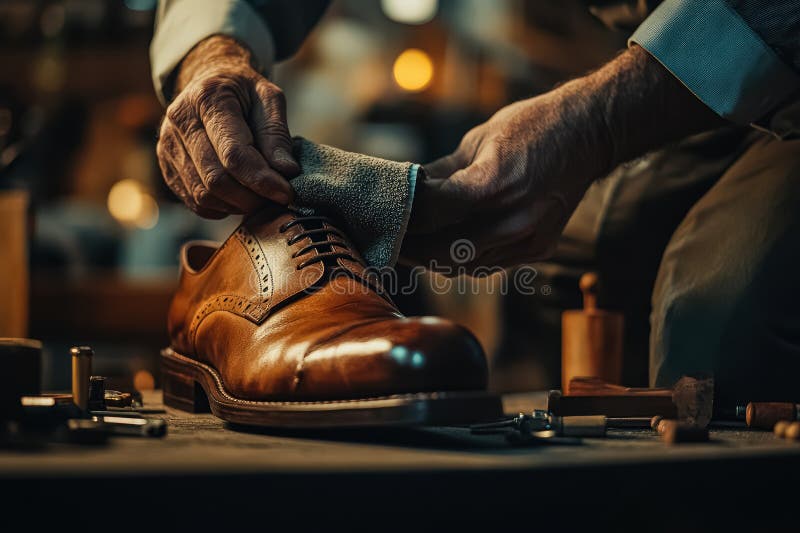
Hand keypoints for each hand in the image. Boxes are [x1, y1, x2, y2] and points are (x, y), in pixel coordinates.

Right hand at [157, 36, 298, 217]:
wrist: (208, 84)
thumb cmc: (244, 93)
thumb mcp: (268, 98)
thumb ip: (277, 134)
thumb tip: (287, 171)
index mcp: (207, 98)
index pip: (233, 153)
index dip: (261, 179)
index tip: (286, 193)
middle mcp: (180, 121)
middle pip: (216, 179)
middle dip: (251, 197)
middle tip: (275, 199)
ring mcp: (168, 145)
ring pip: (204, 195)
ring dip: (238, 205)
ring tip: (260, 196)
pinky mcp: (166, 167)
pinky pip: (195, 202)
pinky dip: (222, 208)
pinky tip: (239, 196)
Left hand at [402, 46, 722, 269]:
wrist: (589, 134)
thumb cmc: (532, 127)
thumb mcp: (477, 141)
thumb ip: (440, 174)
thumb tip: (405, 190)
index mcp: (491, 184)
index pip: (430, 214)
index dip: (402, 218)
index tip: (382, 216)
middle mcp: (511, 219)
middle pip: (441, 249)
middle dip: (410, 247)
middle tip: (386, 240)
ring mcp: (527, 238)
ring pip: (462, 266)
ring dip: (432, 259)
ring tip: (409, 248)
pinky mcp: (537, 248)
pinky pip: (487, 266)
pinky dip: (461, 262)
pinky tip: (443, 251)